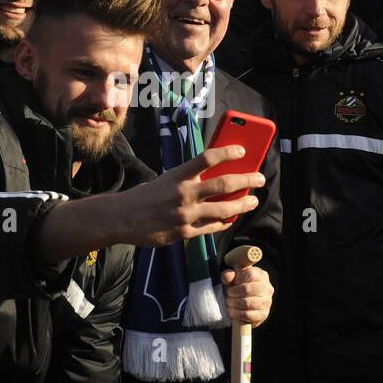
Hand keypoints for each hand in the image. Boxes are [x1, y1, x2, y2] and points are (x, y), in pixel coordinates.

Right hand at [36, 145, 264, 263]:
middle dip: (247, 181)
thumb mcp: (165, 180)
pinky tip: (231, 219)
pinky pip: (211, 228)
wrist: (122, 219)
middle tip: (260, 178)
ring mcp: (186, 214)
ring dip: (242, 205)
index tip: (243, 150)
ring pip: (223, 210)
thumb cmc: (144, 196)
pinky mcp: (184, 233)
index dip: (228, 152)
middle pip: (224, 184)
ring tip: (252, 201)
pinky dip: (224, 223)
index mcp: (178, 175)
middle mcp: (184, 193)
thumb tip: (213, 175)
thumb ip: (187, 179)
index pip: (208, 158)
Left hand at [221, 264, 272, 326]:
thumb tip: (227, 276)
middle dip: (233, 292)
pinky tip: (231, 310)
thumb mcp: (232, 279)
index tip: (233, 282)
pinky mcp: (263, 315)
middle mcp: (267, 288)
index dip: (238, 278)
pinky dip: (236, 313)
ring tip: (228, 302)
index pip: (250, 274)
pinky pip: (247, 314)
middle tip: (228, 293)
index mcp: (262, 276)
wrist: (243, 306)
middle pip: (247, 289)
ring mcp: (266, 302)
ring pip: (247, 303)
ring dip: (234, 303)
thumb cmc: (238, 288)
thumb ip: (228, 275)